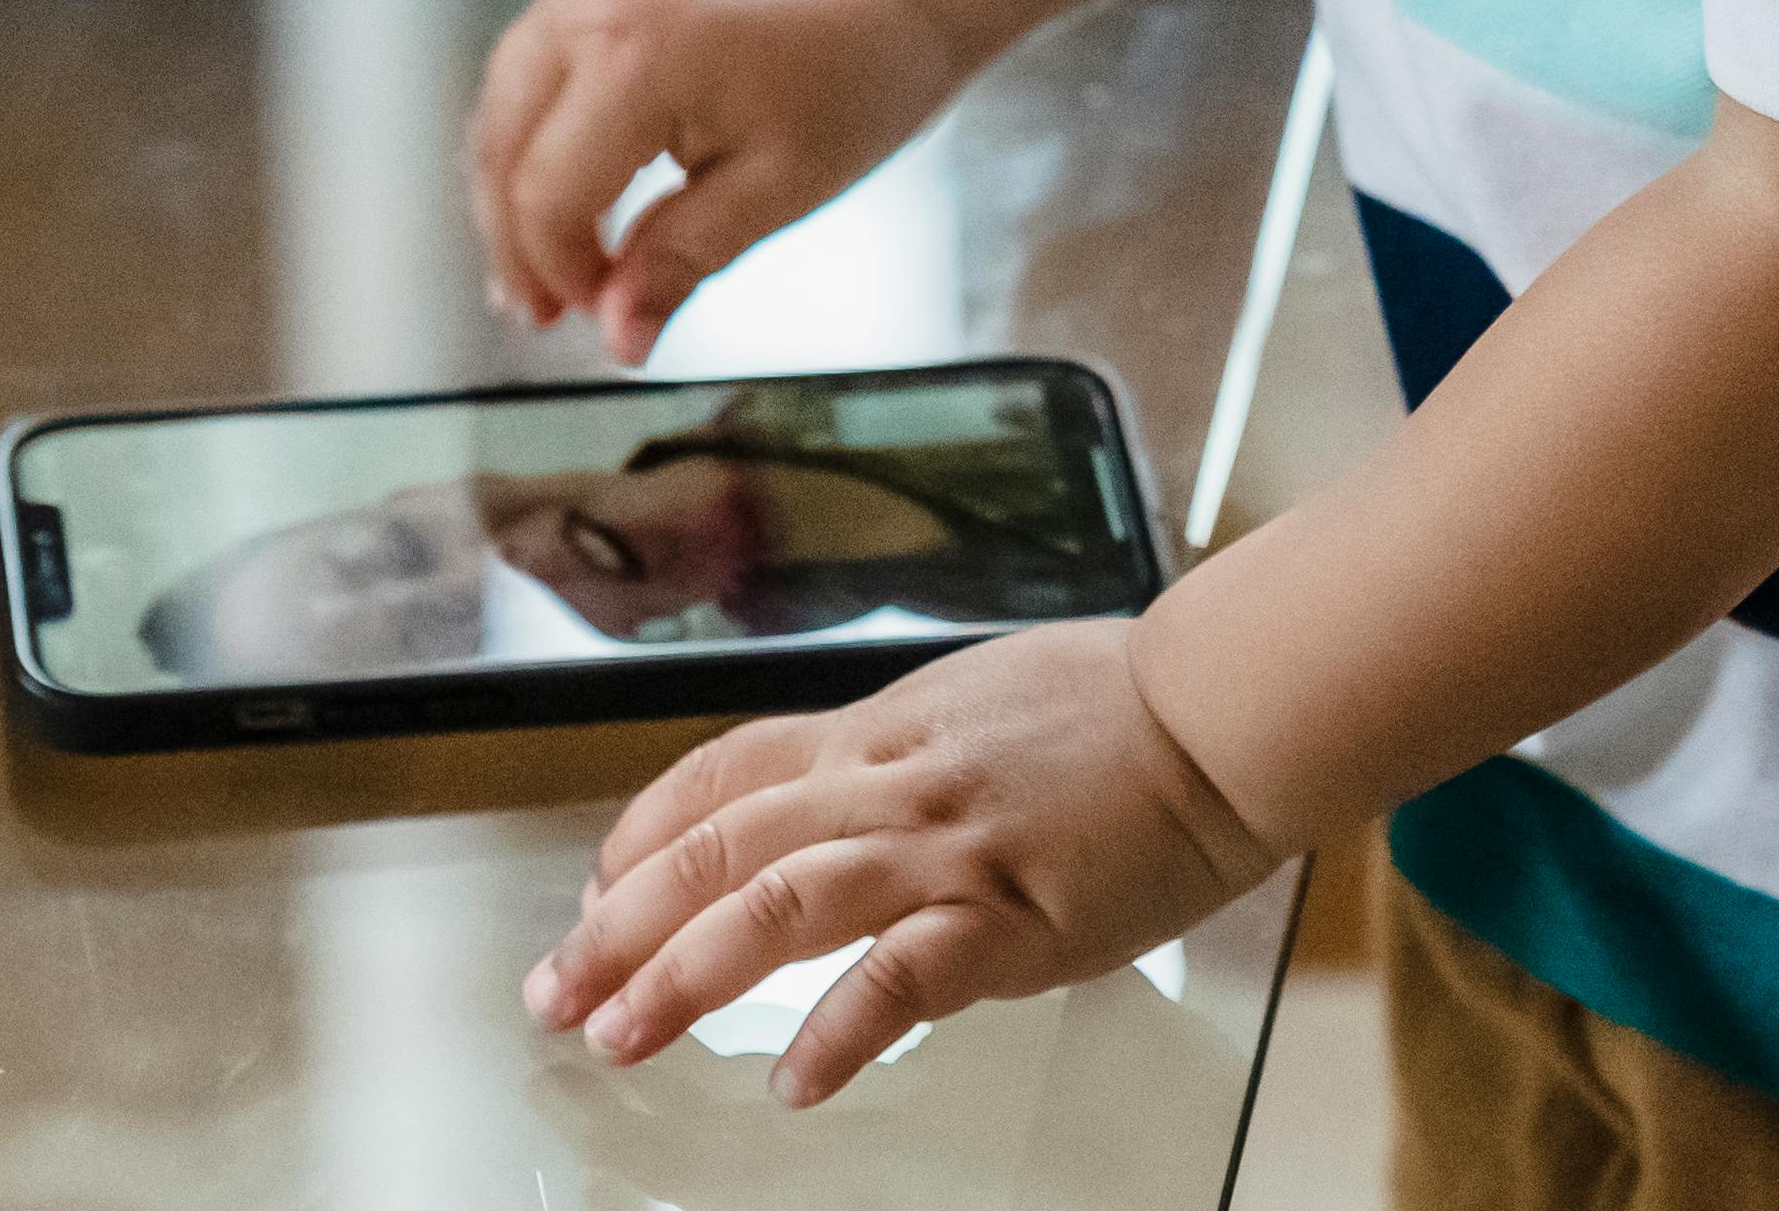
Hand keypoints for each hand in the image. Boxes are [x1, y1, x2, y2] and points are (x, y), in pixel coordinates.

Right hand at [464, 0, 969, 354]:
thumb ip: (680, 261)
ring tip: (546, 264)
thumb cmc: (859, 74)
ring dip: (513, 185)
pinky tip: (563, 189)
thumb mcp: (777, 188)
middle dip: (517, 238)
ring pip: (505, 100)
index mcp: (638, 49)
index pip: (550, 190)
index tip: (596, 316)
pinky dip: (537, 128)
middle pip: (506, 143)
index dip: (562, 270)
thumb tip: (618, 342)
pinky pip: (537, 59)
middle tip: (542, 312)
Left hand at [523, 620, 1284, 1101]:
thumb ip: (898, 749)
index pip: (724, 773)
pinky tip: (796, 1081)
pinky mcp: (1012, 914)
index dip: (642, 834)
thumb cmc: (1117, 708)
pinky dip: (842, 1028)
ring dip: (688, 973)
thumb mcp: (974, 698)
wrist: (1219, 710)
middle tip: (559, 991)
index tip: (593, 893)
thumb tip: (835, 788)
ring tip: (625, 1035)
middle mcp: (892, 784)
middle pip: (724, 845)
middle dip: (622, 923)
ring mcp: (948, 848)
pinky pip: (905, 976)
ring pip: (784, 904)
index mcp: (879, 730)